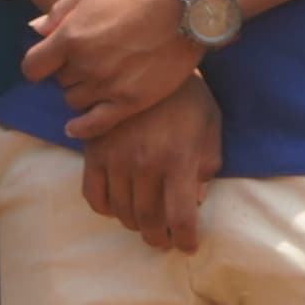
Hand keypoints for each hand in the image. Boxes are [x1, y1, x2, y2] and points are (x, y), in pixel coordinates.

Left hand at [28, 0, 203, 139]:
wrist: (185, 7)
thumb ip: (60, 11)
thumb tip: (35, 31)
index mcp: (71, 36)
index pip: (33, 66)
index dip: (38, 63)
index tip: (46, 62)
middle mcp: (85, 64)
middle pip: (59, 81)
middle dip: (66, 71)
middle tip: (86, 61)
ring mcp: (107, 85)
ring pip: (75, 101)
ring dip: (80, 92)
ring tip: (96, 80)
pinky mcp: (130, 101)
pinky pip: (95, 125)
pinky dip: (82, 128)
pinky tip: (75, 127)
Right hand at [80, 75, 221, 251]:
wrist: (150, 59)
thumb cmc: (188, 97)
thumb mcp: (210, 128)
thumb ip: (206, 167)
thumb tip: (194, 201)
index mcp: (178, 160)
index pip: (180, 218)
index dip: (185, 239)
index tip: (188, 245)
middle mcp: (145, 164)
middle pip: (148, 221)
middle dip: (159, 238)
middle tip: (165, 239)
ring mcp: (116, 159)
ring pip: (121, 212)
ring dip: (135, 224)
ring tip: (145, 222)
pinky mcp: (95, 151)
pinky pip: (94, 195)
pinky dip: (106, 208)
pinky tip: (118, 205)